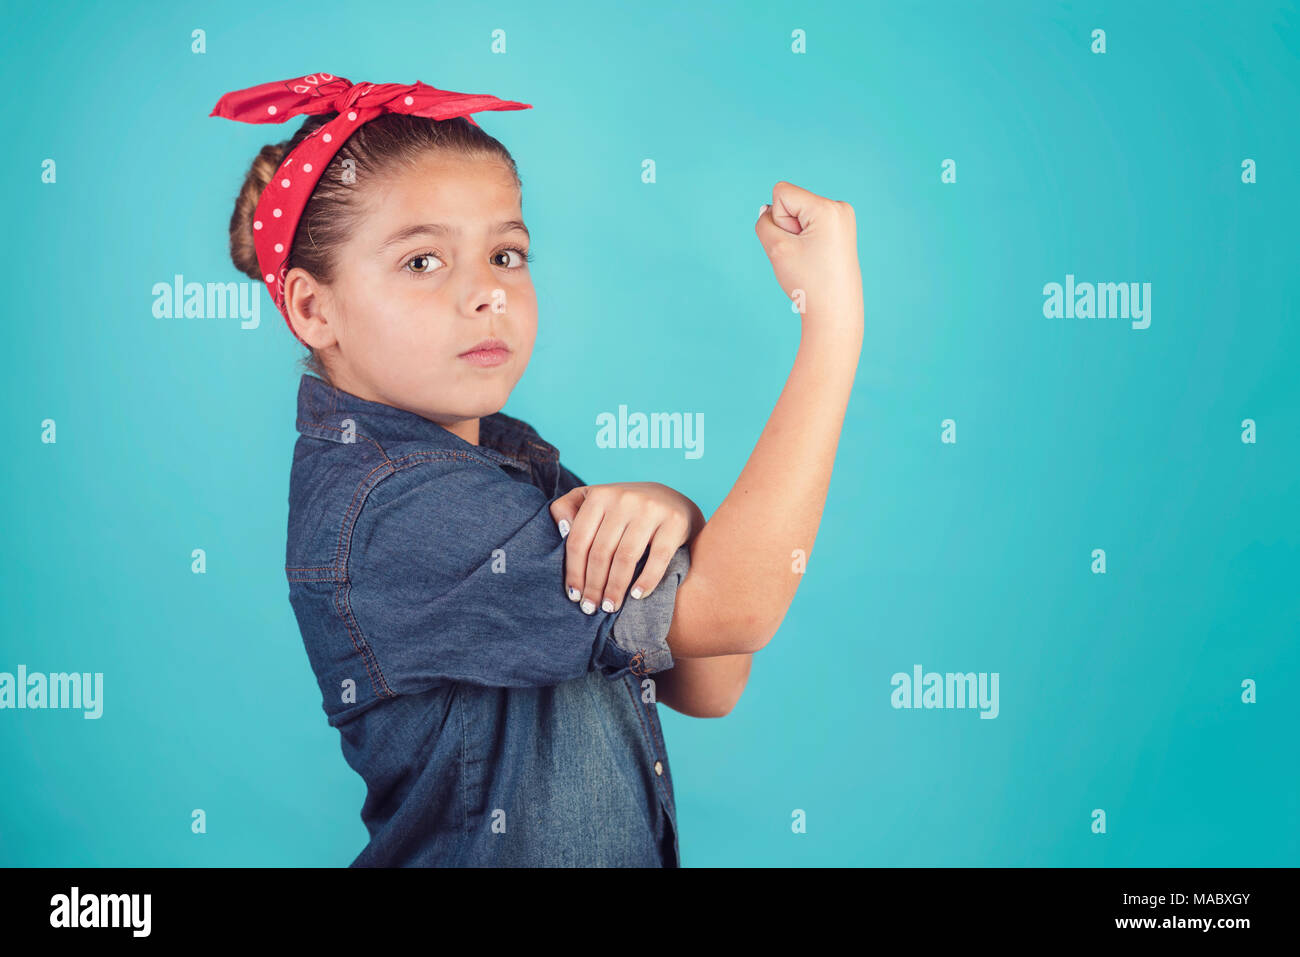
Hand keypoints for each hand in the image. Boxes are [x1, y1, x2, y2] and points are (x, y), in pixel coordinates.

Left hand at [549, 482, 704, 614]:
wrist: (673, 502)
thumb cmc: (625, 509)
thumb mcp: (595, 500)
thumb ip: (568, 508)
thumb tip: (561, 530)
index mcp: (600, 494)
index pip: (579, 540)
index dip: (574, 572)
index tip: (573, 595)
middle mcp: (625, 499)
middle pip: (601, 552)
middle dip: (594, 585)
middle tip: (591, 608)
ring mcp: (651, 509)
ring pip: (626, 557)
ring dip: (615, 588)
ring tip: (610, 607)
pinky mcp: (675, 522)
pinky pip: (658, 558)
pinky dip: (646, 581)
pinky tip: (636, 596)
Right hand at [755, 181, 863, 331]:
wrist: (834, 312)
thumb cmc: (808, 282)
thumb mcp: (777, 248)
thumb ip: (764, 223)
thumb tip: (768, 209)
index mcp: (828, 208)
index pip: (782, 193)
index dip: (777, 219)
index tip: (794, 244)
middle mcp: (840, 208)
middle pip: (791, 202)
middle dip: (788, 228)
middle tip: (803, 255)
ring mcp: (843, 219)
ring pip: (799, 215)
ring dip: (795, 236)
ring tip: (810, 259)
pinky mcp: (841, 230)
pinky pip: (810, 224)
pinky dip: (805, 240)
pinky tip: (815, 259)